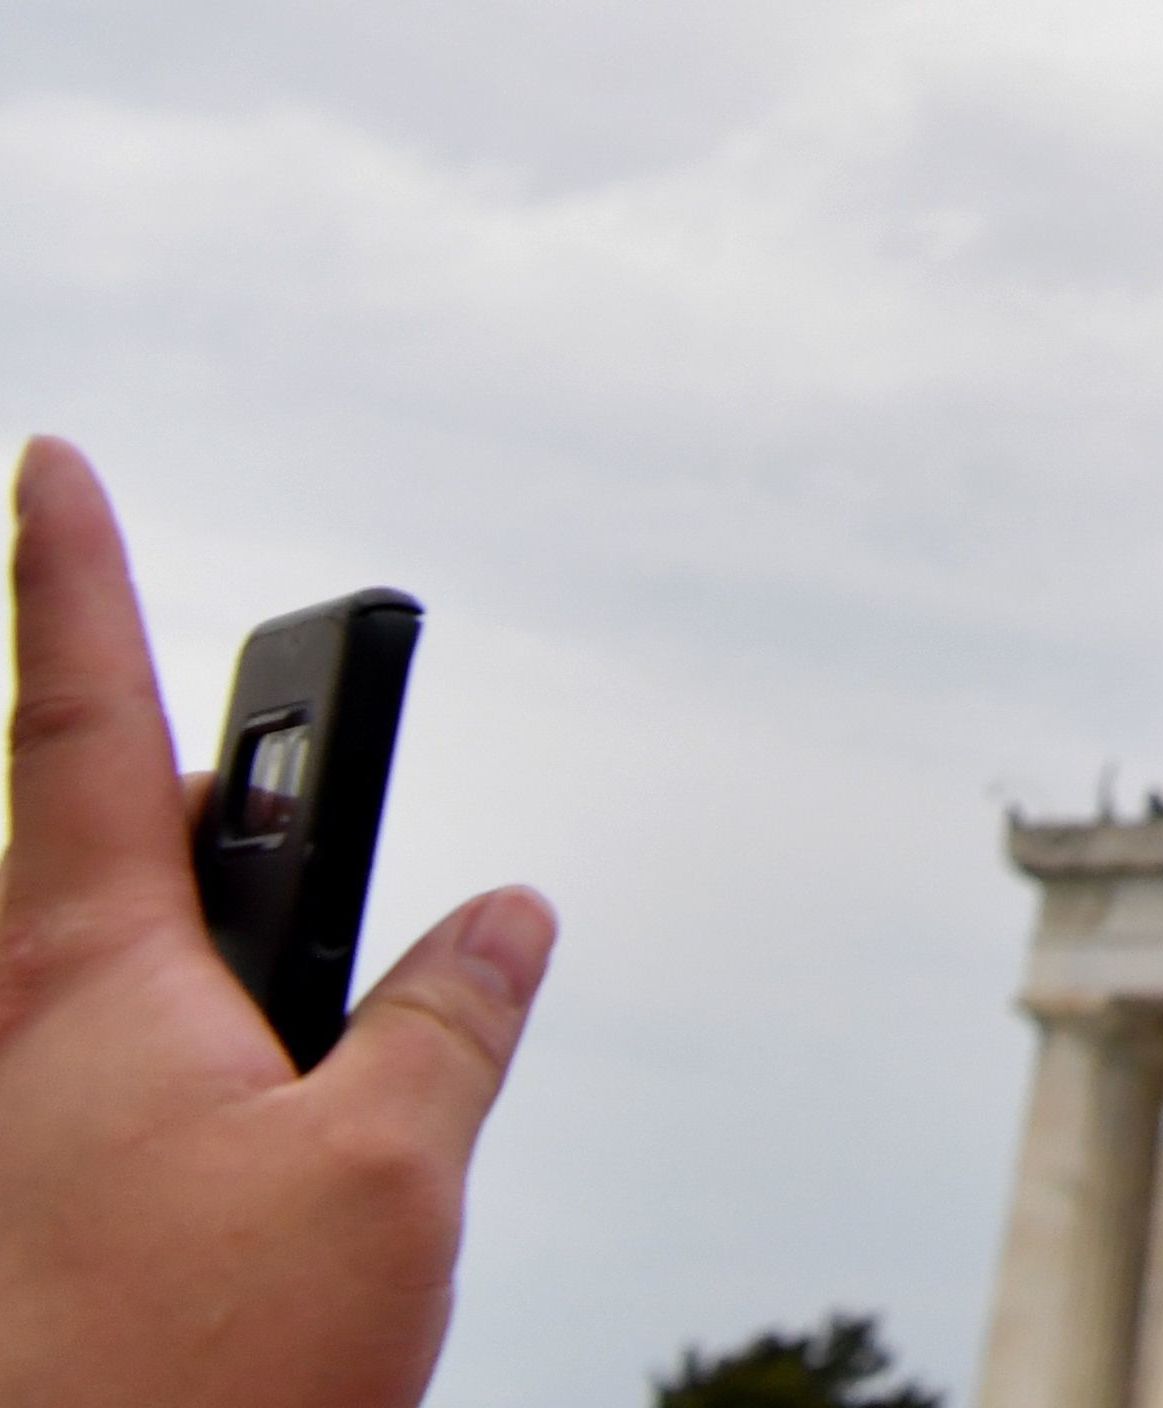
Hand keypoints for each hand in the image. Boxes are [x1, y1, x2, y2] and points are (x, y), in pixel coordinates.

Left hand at [0, 438, 553, 1407]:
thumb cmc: (178, 1380)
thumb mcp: (383, 1177)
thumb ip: (448, 1022)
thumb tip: (500, 919)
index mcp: (81, 976)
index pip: (80, 718)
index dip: (69, 575)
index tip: (47, 460)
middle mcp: (15, 1035)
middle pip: (112, 855)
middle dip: (218, 833)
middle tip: (298, 852)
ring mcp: (9, 1134)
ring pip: (121, 995)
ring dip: (217, 1010)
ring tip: (306, 1121)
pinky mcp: (21, 1226)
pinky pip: (107, 1102)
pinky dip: (187, 1105)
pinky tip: (240, 1223)